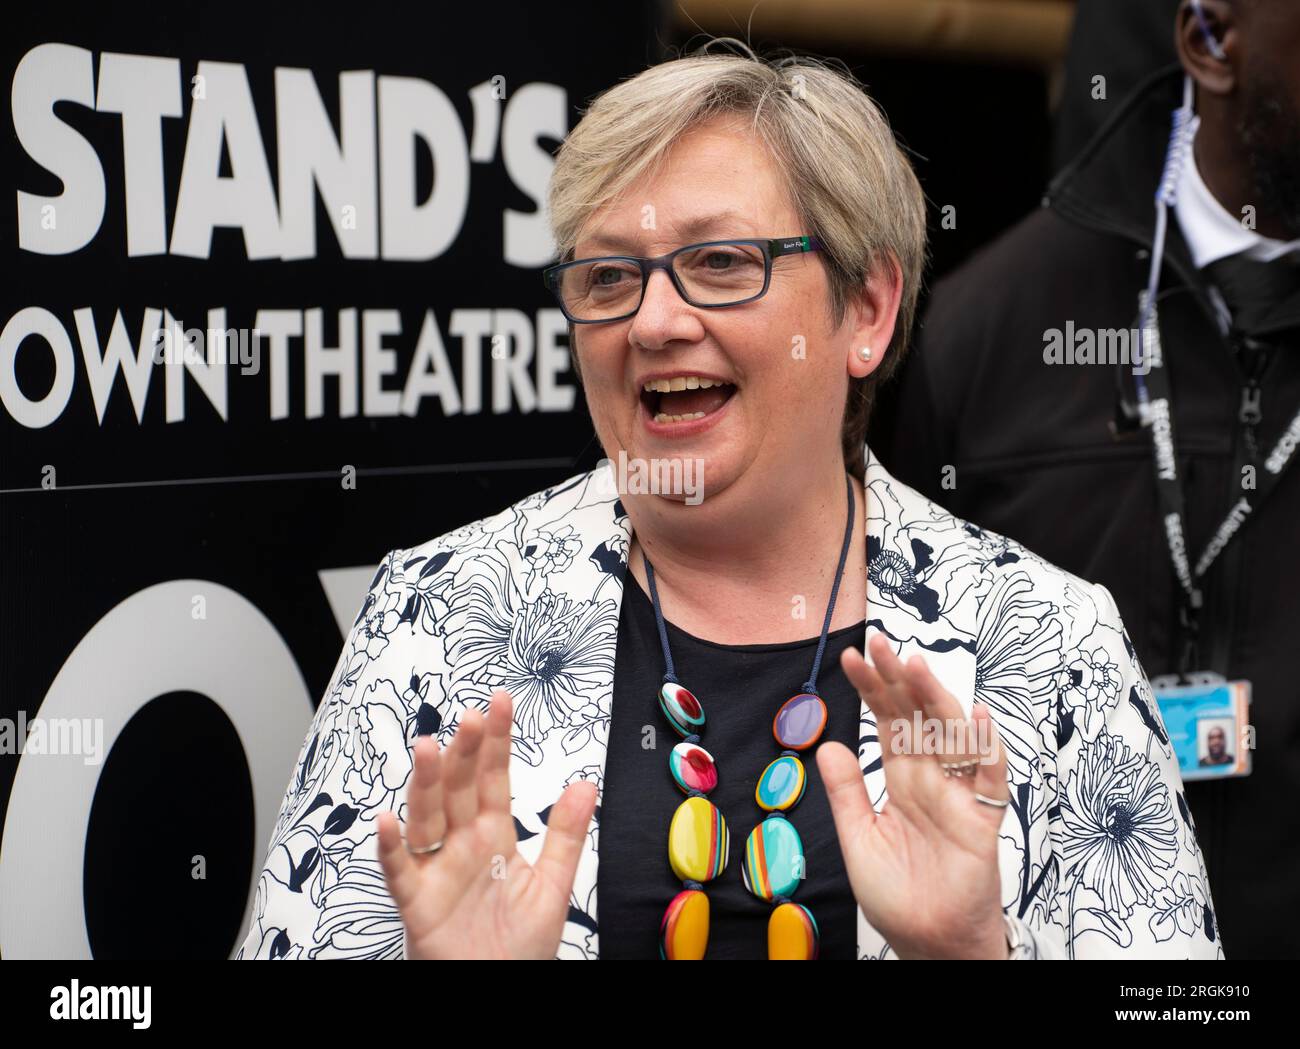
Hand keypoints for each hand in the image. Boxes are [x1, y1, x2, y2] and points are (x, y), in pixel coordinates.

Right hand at [376, 689, 597, 958]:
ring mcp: (437, 872)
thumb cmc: (519, 947)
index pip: (493, 779)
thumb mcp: (552, 885)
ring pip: (427, 820)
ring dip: (425, 785)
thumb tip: (585, 784)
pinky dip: (393, 849)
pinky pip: (401, 874)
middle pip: (458, 790)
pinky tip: (388, 821)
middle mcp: (461, 846)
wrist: (499, 992)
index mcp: (492, 836)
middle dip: (464, 753)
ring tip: (428, 748)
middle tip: (470, 717)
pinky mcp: (419, 906)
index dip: (496, 742)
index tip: (499, 703)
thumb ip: (566, 835)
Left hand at [816, 632, 1009, 959]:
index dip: (871, 689)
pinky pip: (988, 778)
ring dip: (935, 699)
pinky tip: (976, 717)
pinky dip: (985, 747)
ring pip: (951, 734)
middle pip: (916, 717)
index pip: (886, 722)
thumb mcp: (859, 838)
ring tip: (915, 666)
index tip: (852, 656)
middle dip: (898, 679)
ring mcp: (957, 795)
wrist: (928, 942)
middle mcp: (930, 779)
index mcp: (901, 779)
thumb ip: (847, 792)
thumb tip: (827, 743)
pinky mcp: (981, 820)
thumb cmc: (898, 895)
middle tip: (880, 642)